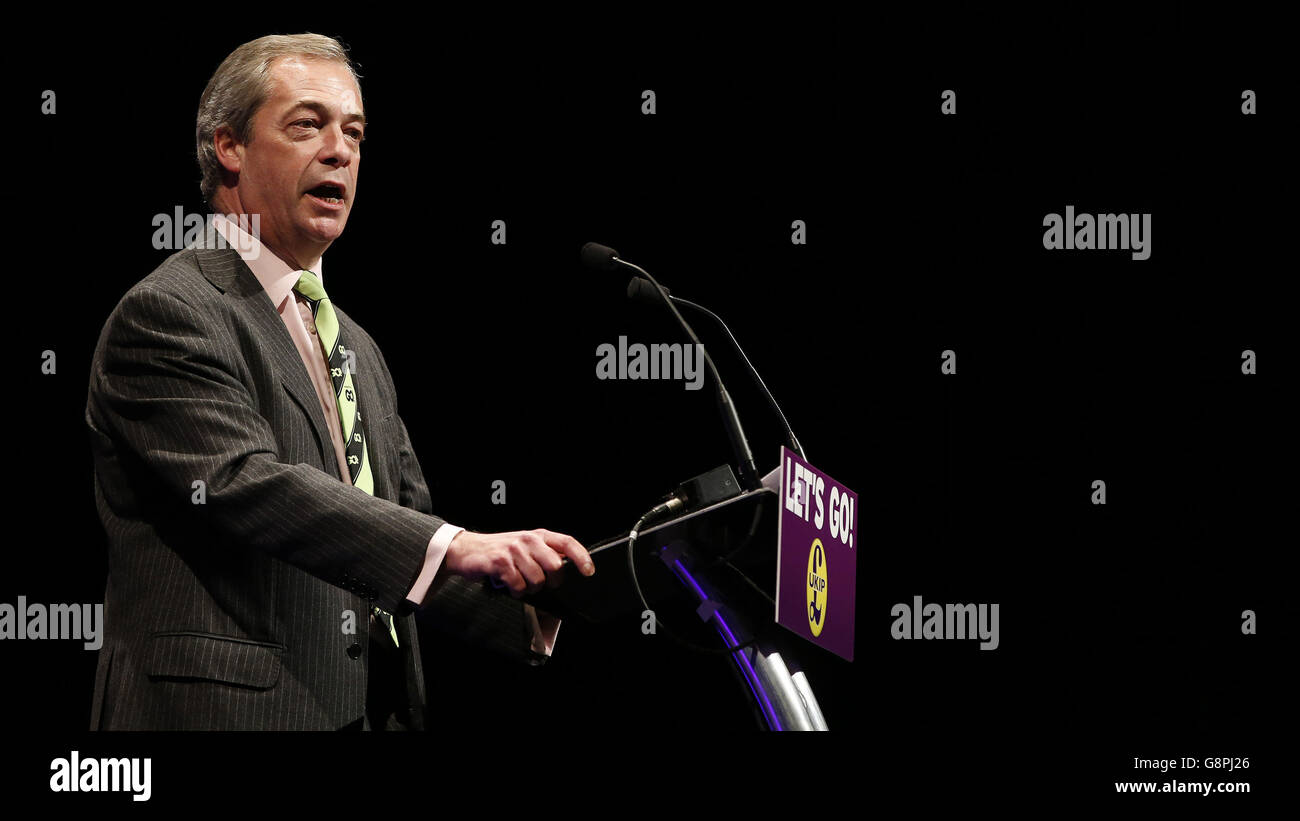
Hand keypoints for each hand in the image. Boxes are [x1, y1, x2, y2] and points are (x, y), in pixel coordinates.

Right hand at [444, 529, 593, 597]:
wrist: (468, 549)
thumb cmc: (501, 550)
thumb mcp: (526, 546)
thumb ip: (546, 554)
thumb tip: (568, 568)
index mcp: (539, 535)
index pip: (567, 543)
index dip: (581, 557)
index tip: (588, 572)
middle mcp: (529, 539)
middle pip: (555, 567)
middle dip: (551, 582)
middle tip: (539, 583)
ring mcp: (514, 550)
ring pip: (537, 580)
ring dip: (529, 588)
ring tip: (519, 581)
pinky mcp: (500, 562)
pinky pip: (518, 586)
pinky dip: (515, 591)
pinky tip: (508, 584)